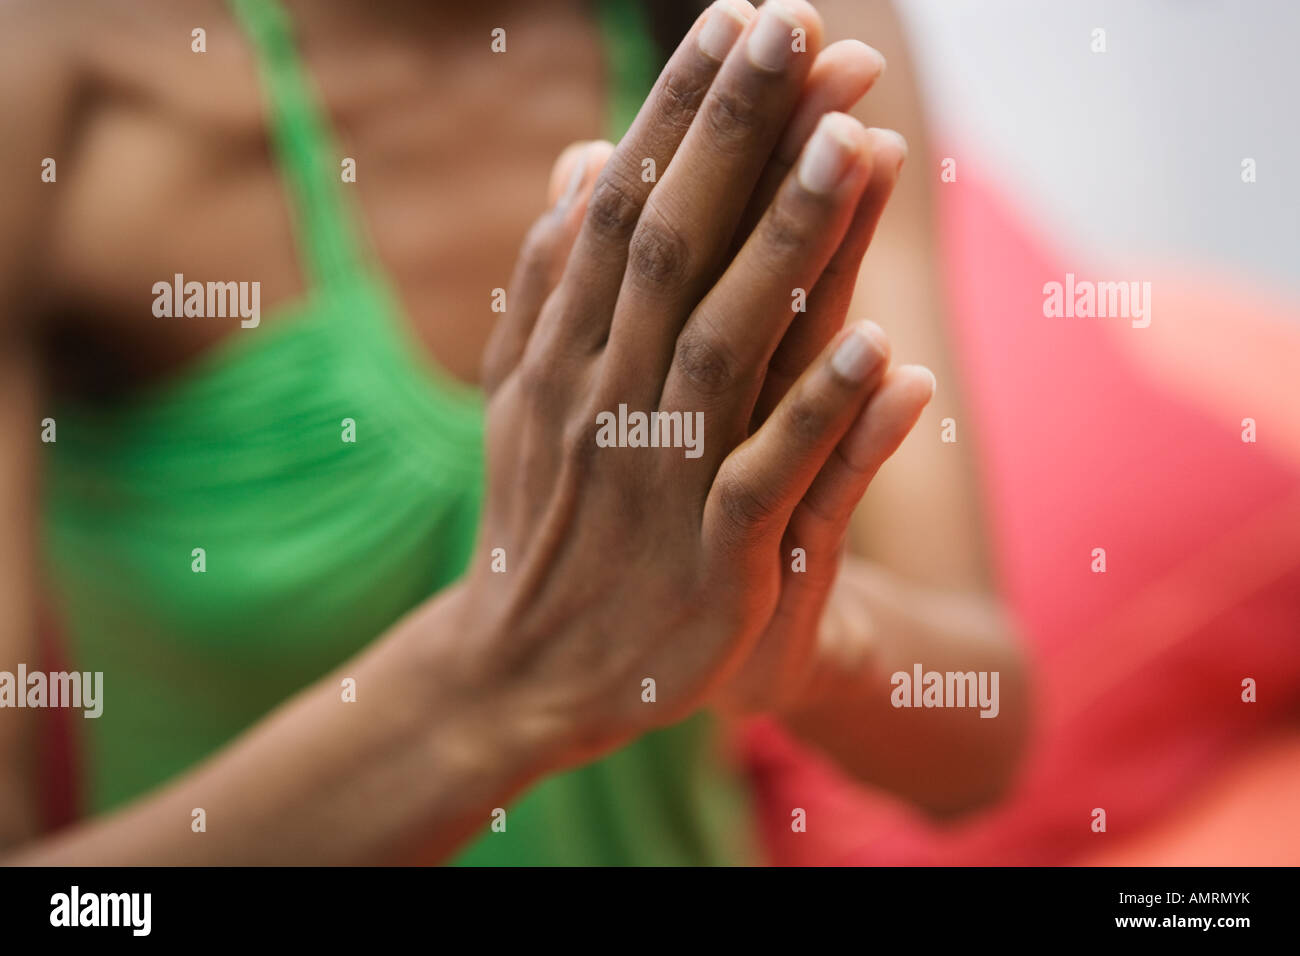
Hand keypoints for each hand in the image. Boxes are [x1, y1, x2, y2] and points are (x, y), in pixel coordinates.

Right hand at [441, 0, 920, 770]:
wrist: (526, 671)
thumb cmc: (544, 516)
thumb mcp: (524, 394)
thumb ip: (549, 278)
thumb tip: (578, 158)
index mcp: (565, 350)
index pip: (626, 206)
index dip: (685, 111)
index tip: (740, 18)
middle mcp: (607, 397)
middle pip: (678, 250)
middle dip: (742, 137)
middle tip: (803, 31)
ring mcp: (658, 479)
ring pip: (728, 348)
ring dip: (792, 249)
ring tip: (855, 146)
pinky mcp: (709, 562)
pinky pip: (768, 482)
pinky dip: (822, 420)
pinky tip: (882, 353)